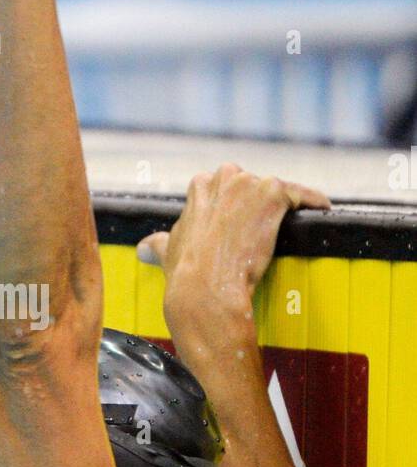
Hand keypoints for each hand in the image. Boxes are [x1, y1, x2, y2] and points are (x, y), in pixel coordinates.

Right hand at [137, 165, 330, 361]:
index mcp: (200, 186)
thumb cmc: (186, 274)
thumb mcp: (168, 251)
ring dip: (284, 206)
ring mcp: (250, 185)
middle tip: (258, 230)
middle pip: (252, 184)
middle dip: (256, 201)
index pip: (226, 186)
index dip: (235, 207)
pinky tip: (322, 209)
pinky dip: (314, 202)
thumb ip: (159, 243)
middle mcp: (225, 178)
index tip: (239, 226)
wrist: (204, 289)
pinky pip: (302, 195)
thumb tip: (144, 249)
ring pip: (277, 190)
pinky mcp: (274, 196)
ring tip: (291, 226)